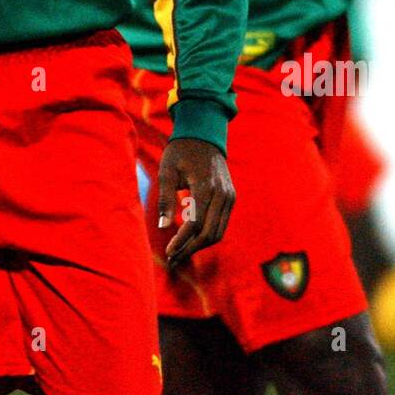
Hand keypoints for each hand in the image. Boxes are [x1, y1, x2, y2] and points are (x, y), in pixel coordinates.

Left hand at [157, 137, 234, 269]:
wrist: (203, 135)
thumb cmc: (180, 152)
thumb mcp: (167, 171)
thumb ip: (166, 199)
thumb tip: (164, 227)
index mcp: (205, 186)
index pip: (196, 224)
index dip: (182, 241)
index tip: (168, 253)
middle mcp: (222, 194)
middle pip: (209, 233)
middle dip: (190, 249)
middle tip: (172, 259)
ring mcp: (229, 197)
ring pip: (218, 232)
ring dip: (199, 246)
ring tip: (179, 253)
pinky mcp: (231, 198)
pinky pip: (221, 224)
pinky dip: (207, 236)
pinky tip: (190, 240)